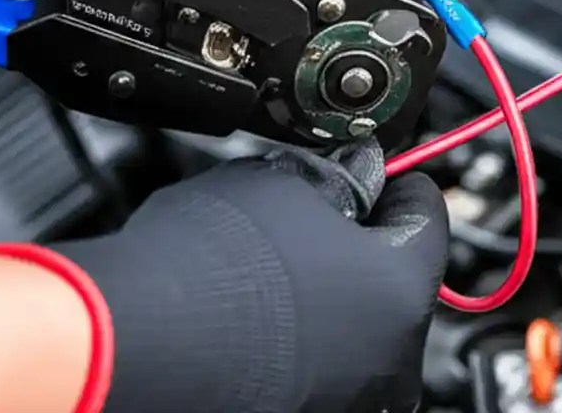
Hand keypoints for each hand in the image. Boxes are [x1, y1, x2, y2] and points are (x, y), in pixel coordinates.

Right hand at [52, 143, 448, 411]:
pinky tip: (249, 319)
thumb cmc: (203, 269)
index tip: (382, 173)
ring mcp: (348, 400)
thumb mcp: (275, 182)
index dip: (397, 181)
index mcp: (402, 288)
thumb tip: (337, 178)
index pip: (428, 214)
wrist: (133, 342)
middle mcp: (391, 359)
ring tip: (265, 272)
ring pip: (354, 333)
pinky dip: (297, 344)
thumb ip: (327, 180)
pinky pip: (317, 369)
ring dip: (326, 299)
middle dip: (357, 246)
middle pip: (393, 281)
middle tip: (311, 217)